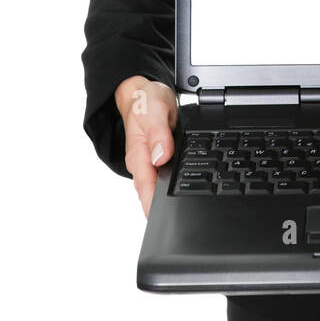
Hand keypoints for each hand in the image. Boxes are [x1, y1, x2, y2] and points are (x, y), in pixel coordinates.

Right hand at [115, 75, 178, 218]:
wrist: (143, 93)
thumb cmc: (147, 100)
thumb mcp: (156, 110)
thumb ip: (158, 133)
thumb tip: (161, 156)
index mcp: (139, 154)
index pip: (147, 187)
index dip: (154, 206)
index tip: (162, 222)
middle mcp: (141, 163)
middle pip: (150, 194)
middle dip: (161, 211)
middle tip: (178, 228)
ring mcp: (148, 164)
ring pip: (155, 188)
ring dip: (164, 202)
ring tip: (180, 218)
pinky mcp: (155, 161)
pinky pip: (160, 180)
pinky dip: (167, 189)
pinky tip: (179, 196)